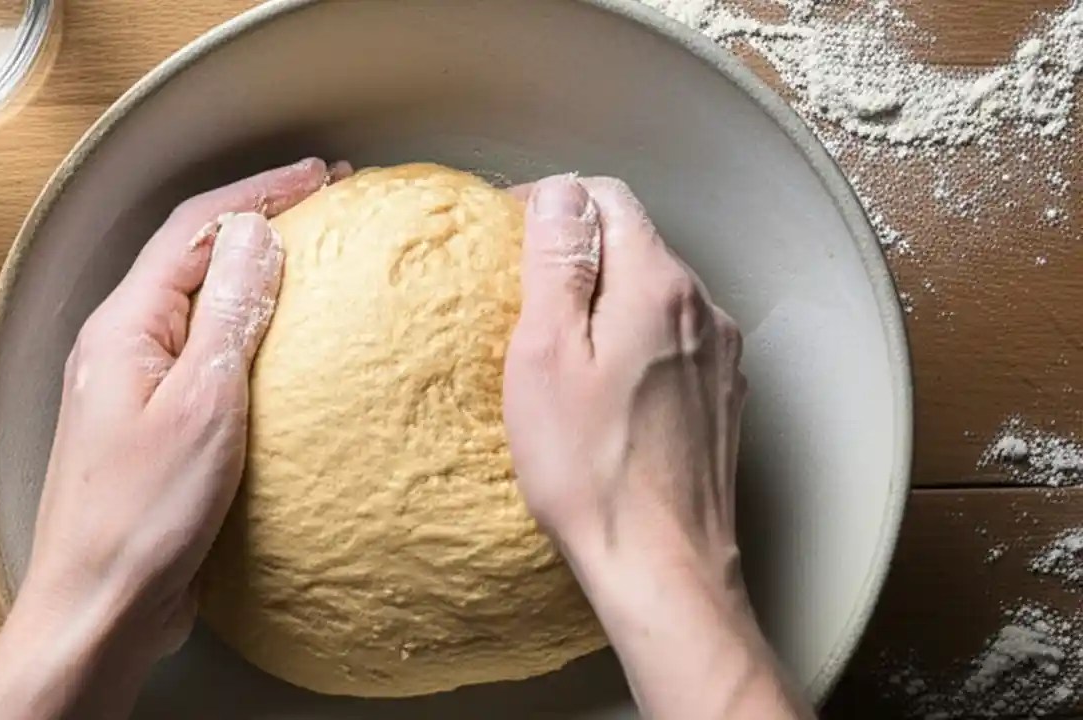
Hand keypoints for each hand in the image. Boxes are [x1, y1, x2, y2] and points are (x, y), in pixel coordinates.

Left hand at [0, 158, 349, 719]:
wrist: (98, 607)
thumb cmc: (141, 516)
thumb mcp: (203, 403)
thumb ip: (230, 314)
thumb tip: (256, 233)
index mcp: (126, 326)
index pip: (197, 229)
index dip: (263, 192)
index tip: (323, 176)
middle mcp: (124, 345)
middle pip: (195, 256)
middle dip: (261, 219)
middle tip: (326, 203)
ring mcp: (137, 386)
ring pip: (201, 304)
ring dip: (257, 272)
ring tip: (315, 260)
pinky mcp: (156, 425)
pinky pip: (206, 353)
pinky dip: (249, 329)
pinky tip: (285, 344)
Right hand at [504, 175, 807, 718]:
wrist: (663, 565)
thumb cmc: (590, 469)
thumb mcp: (547, 355)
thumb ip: (557, 262)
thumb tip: (560, 192)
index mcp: (657, 286)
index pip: (608, 198)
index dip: (554, 203)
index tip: (511, 233)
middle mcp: (703, 309)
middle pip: (636, 241)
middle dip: (581, 249)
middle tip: (524, 293)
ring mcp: (720, 356)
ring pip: (657, 292)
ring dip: (610, 297)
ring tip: (563, 346)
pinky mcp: (722, 397)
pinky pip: (675, 340)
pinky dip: (638, 340)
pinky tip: (607, 388)